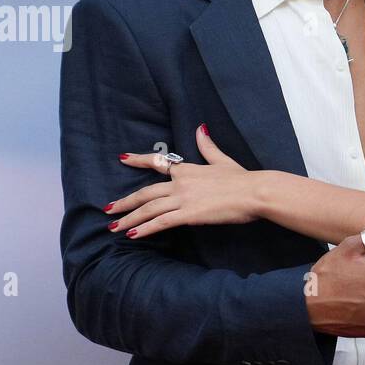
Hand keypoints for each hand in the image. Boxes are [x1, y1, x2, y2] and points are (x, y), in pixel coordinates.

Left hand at [105, 124, 256, 236]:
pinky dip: (144, 229)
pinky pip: (160, 222)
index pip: (158, 162)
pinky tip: (132, 235)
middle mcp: (180, 183)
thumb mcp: (222, 160)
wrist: (255, 192)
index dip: (138, 160)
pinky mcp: (189, 214)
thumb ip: (207, 146)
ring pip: (148, 209)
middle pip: (145, 192)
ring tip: (114, 228)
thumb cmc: (243, 178)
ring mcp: (183, 199)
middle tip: (108, 209)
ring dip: (129, 219)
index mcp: (187, 169)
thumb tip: (200, 128)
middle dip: (125, 202)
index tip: (122, 159)